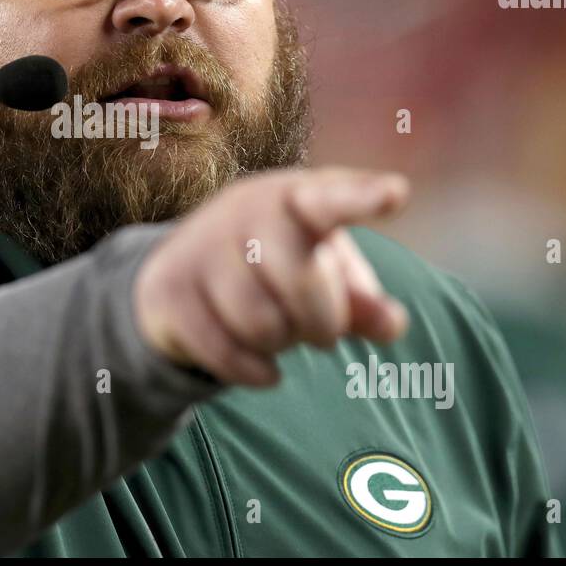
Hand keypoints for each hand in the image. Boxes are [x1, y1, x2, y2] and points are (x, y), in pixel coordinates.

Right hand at [133, 167, 410, 385]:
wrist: (178, 272)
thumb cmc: (274, 268)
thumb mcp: (324, 276)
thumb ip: (363, 302)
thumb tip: (393, 324)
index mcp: (294, 197)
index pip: (330, 198)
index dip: (362, 199)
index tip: (396, 194)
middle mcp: (244, 210)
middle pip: (300, 277)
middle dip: (321, 321)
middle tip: (323, 333)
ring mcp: (201, 245)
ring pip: (259, 322)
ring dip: (280, 344)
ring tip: (278, 333)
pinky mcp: (169, 287)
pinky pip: (222, 349)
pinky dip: (253, 371)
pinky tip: (265, 371)